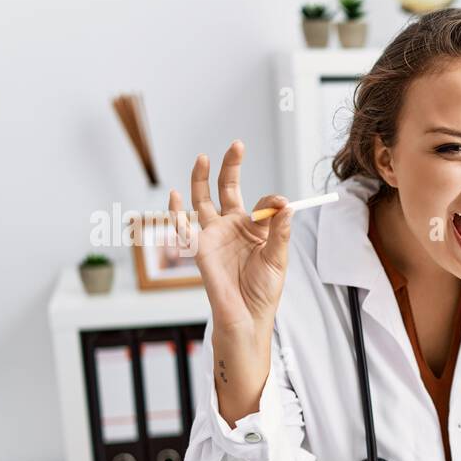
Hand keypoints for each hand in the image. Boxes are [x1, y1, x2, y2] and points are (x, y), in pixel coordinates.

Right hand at [166, 140, 292, 341]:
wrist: (246, 316)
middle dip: (231, 167)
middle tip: (237, 145)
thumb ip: (280, 232)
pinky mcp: (199, 248)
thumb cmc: (264, 290)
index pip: (262, 204)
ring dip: (202, 178)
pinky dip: (176, 211)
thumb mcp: (277, 259)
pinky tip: (175, 195)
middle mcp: (233, 227)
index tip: (280, 203)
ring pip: (203, 200)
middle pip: (228, 189)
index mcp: (256, 229)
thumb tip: (286, 204)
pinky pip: (183, 226)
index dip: (271, 201)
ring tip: (204, 157)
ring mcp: (214, 235)